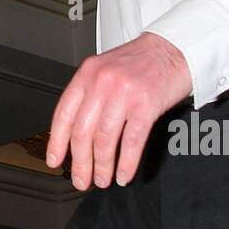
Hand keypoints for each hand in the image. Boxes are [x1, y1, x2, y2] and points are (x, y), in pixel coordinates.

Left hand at [46, 32, 192, 189]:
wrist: (174, 47)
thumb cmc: (142, 62)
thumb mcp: (107, 70)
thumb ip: (90, 95)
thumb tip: (77, 133)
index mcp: (88, 74)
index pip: (64, 114)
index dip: (57, 142)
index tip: (55, 160)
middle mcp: (102, 82)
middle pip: (82, 131)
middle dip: (80, 162)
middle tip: (81, 179)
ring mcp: (124, 93)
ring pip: (104, 140)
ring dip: (102, 166)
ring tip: (102, 180)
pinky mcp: (146, 104)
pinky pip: (131, 141)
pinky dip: (126, 163)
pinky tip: (123, 174)